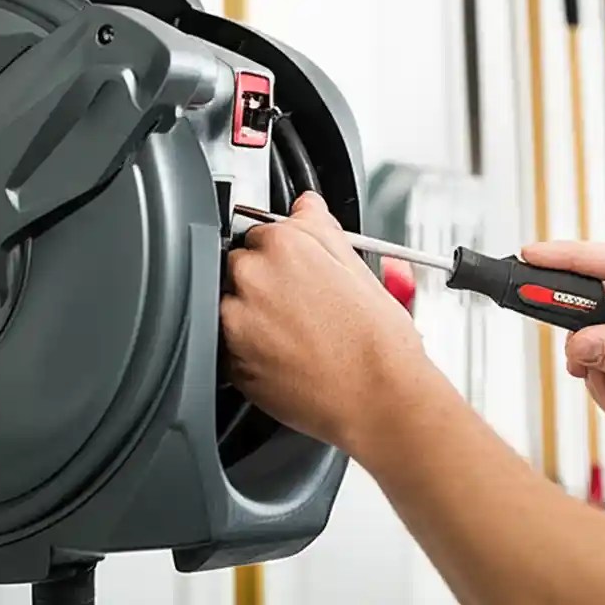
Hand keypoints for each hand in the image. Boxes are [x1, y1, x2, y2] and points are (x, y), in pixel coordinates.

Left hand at [221, 193, 433, 450]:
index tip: (298, 274)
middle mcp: (252, 277)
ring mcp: (236, 320)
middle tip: (300, 308)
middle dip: (263, 283)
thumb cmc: (378, 341)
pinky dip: (248, 348)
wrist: (378, 398)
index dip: (283, 257)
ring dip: (251, 315)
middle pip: (239, 266)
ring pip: (229, 305)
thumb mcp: (359, 267)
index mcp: (283, 245)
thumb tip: (306, 205)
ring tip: (294, 334)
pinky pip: (227, 345)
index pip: (260, 233)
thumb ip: (320, 227)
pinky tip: (285, 356)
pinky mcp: (229, 361)